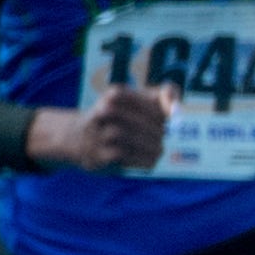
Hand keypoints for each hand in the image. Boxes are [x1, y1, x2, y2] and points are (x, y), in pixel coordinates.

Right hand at [33, 82, 181, 171]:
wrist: (76, 139)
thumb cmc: (117, 119)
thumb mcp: (134, 101)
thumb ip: (161, 97)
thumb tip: (178, 109)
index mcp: (116, 95)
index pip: (147, 97)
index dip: (166, 106)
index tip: (173, 117)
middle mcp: (104, 111)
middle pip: (140, 119)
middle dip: (157, 130)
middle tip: (165, 136)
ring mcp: (98, 133)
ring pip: (129, 137)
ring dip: (151, 145)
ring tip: (160, 149)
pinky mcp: (98, 154)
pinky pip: (122, 155)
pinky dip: (142, 158)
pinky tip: (151, 160)